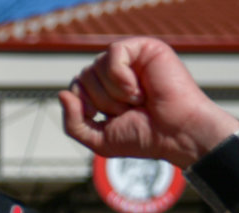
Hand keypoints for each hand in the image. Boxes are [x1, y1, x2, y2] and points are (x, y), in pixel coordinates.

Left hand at [59, 37, 238, 167]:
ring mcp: (131, 59)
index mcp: (105, 89)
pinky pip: (113, 53)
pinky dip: (121, 78)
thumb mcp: (98, 138)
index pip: (75, 87)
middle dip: (101, 101)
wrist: (176, 135)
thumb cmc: (143, 137)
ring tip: (138, 101)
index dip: (84, 105)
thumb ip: (72, 122)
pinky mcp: (145, 48)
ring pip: (96, 66)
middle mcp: (116, 71)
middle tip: (128, 110)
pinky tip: (139, 89)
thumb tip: (62, 93)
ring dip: (114, 94)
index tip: (106, 118)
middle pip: (83, 76)